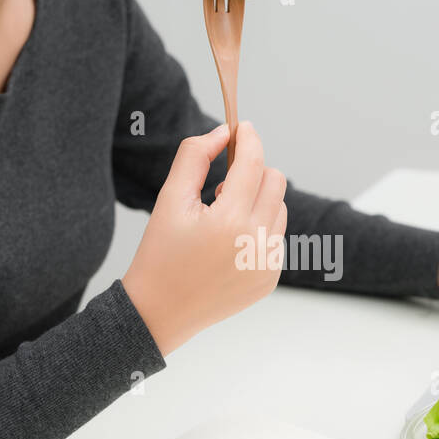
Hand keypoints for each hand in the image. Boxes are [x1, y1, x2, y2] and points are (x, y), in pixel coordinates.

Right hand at [122, 121, 287, 356]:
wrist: (160, 311)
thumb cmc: (160, 253)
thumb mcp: (169, 198)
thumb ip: (195, 156)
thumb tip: (224, 132)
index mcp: (229, 221)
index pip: (253, 164)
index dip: (249, 139)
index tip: (242, 128)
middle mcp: (255, 244)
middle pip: (275, 182)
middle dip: (252, 173)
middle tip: (221, 188)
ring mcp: (267, 264)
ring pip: (279, 209)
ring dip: (257, 202)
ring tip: (223, 219)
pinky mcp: (270, 279)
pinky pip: (276, 237)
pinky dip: (258, 230)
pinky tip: (228, 244)